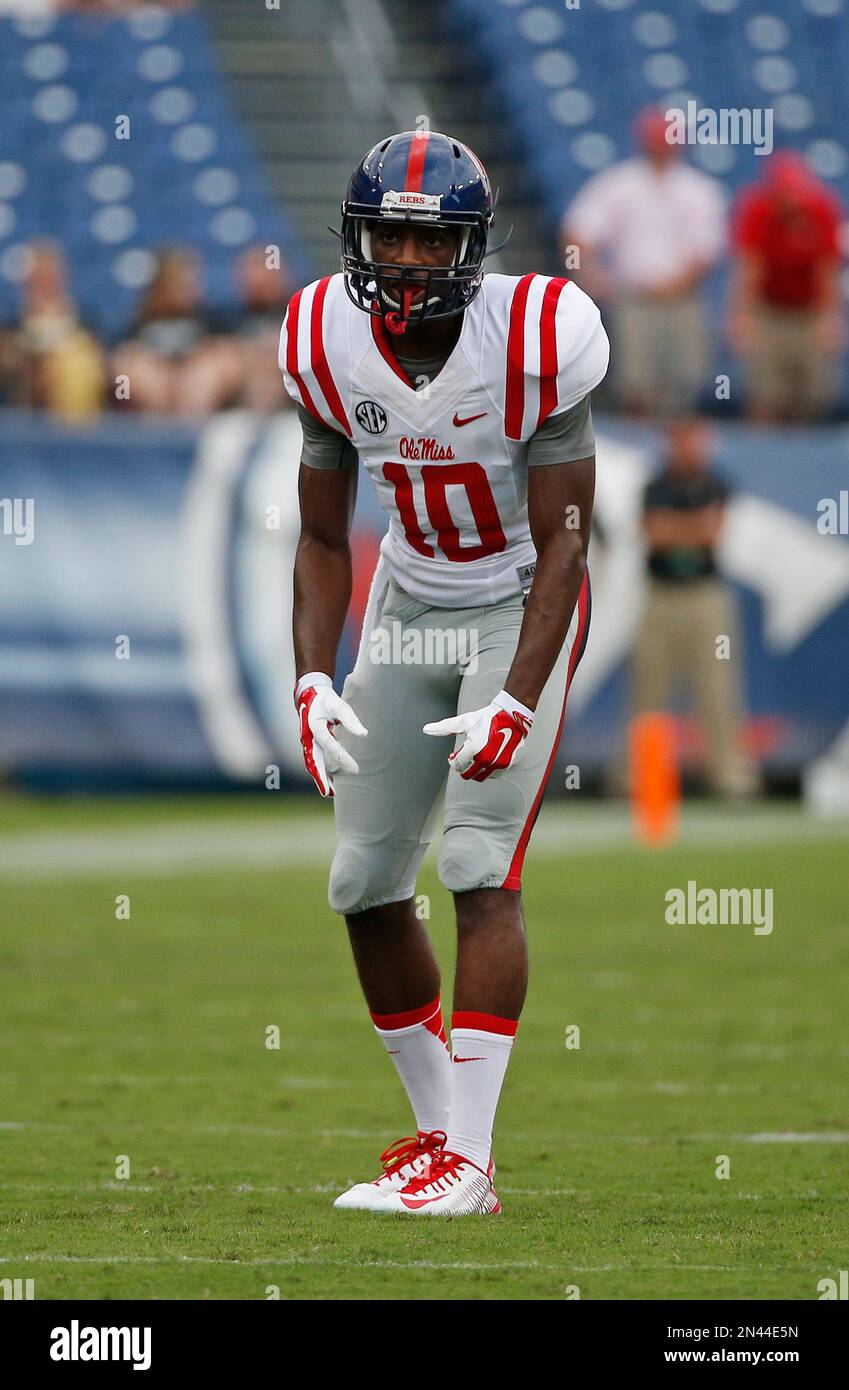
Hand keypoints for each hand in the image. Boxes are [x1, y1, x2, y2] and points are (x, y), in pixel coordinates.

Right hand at [294, 672, 366, 797]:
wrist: (309, 696)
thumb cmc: (326, 701)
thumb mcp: (338, 705)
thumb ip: (350, 719)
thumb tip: (364, 735)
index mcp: (315, 726)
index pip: (330, 745)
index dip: (342, 757)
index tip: (355, 769)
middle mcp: (308, 738)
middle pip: (314, 761)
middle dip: (322, 777)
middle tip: (333, 793)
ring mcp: (307, 744)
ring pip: (312, 765)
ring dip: (320, 779)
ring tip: (330, 794)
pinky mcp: (310, 747)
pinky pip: (314, 763)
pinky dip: (320, 774)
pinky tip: (329, 785)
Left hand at [423, 689, 533, 781]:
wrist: (511, 716)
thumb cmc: (486, 717)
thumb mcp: (463, 722)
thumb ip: (444, 727)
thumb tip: (426, 729)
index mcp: (473, 749)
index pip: (457, 765)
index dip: (452, 761)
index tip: (452, 756)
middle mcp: (485, 759)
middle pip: (467, 774)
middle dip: (462, 767)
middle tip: (462, 757)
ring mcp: (497, 763)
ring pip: (479, 776)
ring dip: (474, 769)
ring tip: (474, 757)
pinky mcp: (506, 764)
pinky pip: (493, 775)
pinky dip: (487, 770)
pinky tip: (485, 759)